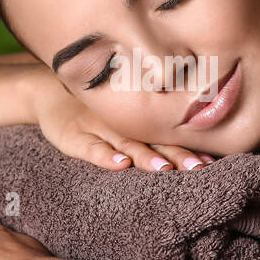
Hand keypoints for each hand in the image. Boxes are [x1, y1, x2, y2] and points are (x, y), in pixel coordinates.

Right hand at [27, 69, 215, 171]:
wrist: (45, 90)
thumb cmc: (91, 109)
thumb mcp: (117, 115)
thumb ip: (145, 129)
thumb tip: (188, 142)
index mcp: (137, 123)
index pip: (168, 137)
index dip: (190, 148)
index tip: (213, 162)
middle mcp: (123, 125)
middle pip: (154, 141)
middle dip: (178, 156)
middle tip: (199, 168)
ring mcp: (99, 130)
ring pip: (128, 144)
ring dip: (147, 157)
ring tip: (164, 169)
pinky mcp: (74, 137)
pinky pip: (91, 147)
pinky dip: (105, 157)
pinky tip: (120, 165)